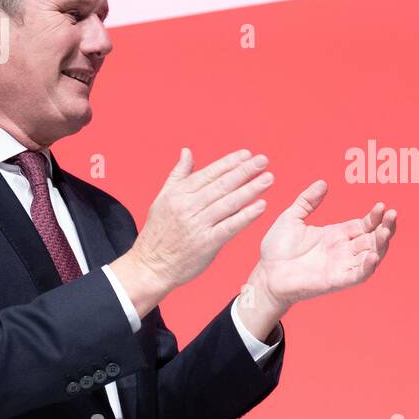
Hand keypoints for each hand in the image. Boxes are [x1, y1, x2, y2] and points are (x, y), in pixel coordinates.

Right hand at [112, 148, 272, 316]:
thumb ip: (178, 174)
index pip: (209, 173)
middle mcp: (188, 207)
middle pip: (221, 185)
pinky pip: (230, 227)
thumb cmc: (158, 233)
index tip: (247, 154)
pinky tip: (261, 206)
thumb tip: (187, 151)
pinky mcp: (206, 243)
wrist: (150, 266)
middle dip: (244, 171)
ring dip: (250, 190)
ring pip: (228, 203)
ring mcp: (198, 225)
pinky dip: (246, 216)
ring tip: (268, 179)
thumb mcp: (162, 198)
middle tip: (263, 161)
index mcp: (179, 194)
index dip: (230, 163)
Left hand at [251, 180, 396, 309]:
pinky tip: (373, 255)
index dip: (375, 217)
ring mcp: (340, 266)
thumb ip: (307, 201)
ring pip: (370, 256)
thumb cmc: (276, 249)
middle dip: (385, 227)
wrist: (265, 273)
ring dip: (381, 245)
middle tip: (392, 214)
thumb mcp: (292, 218)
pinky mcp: (335, 281)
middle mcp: (342, 250)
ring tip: (387, 231)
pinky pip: (357, 275)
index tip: (382, 206)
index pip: (363, 225)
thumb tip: (323, 183)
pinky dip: (367, 267)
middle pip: (372, 239)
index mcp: (335, 235)